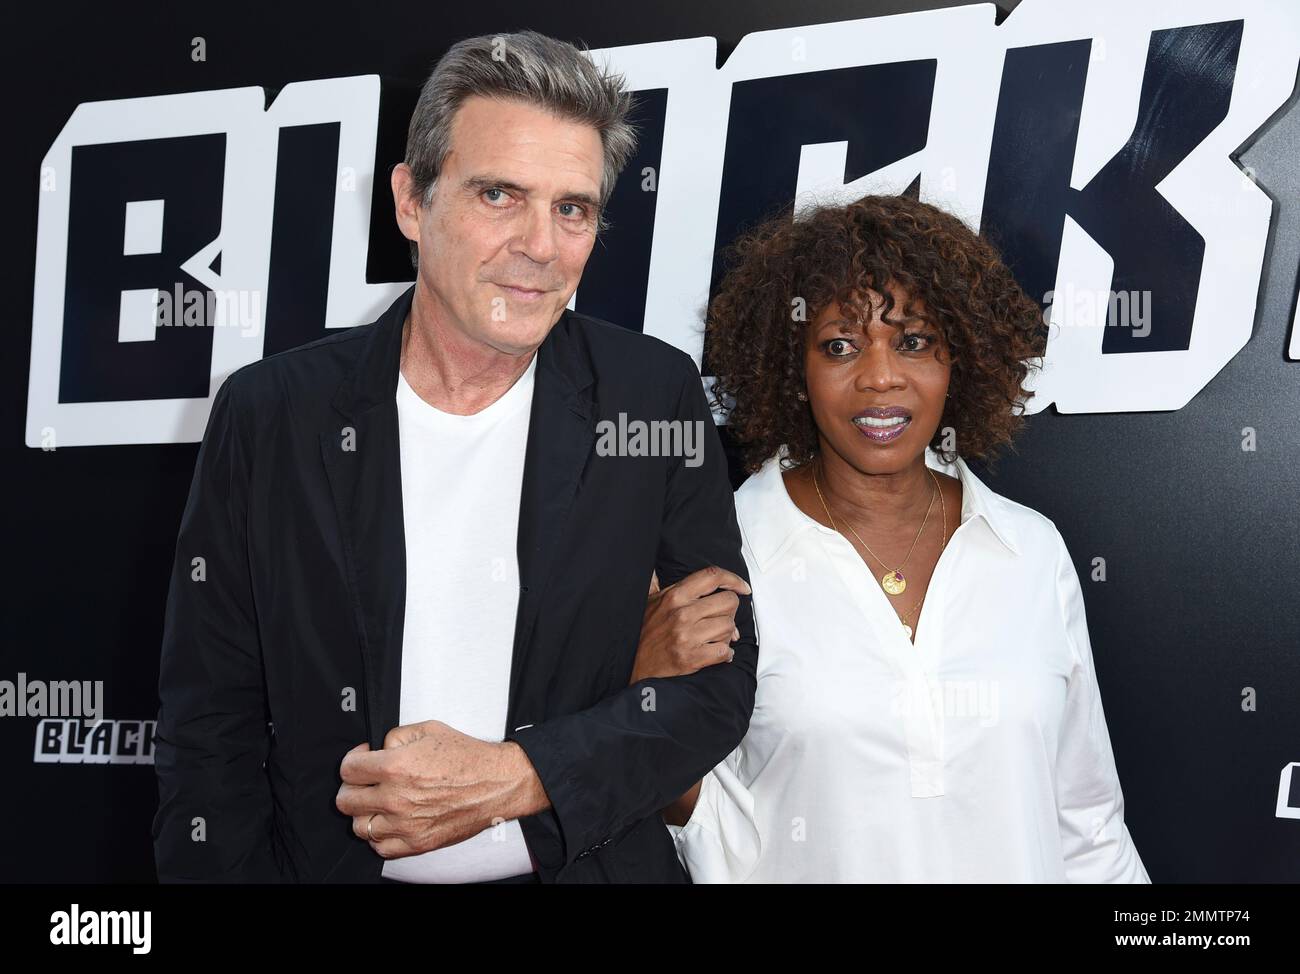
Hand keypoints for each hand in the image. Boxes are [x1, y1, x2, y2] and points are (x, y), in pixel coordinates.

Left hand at [335, 720, 549, 859]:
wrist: (497, 783)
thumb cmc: (468, 757)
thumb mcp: (429, 729)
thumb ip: (395, 736)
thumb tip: (378, 749)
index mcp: (396, 766)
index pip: (347, 770)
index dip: (353, 760)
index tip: (362, 759)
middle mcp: (396, 798)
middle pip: (346, 801)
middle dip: (352, 787)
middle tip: (366, 781)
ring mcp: (406, 824)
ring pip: (359, 827)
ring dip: (365, 813)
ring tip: (378, 803)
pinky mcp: (418, 843)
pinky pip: (380, 848)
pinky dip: (379, 836)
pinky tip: (390, 822)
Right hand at [631, 566, 750, 683]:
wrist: (632, 664)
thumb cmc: (643, 632)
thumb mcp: (649, 600)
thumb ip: (660, 582)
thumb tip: (664, 570)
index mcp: (675, 596)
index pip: (712, 577)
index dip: (733, 580)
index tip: (743, 588)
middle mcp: (682, 613)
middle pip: (729, 602)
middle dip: (730, 612)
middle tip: (722, 619)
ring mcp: (687, 636)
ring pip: (729, 627)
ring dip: (727, 634)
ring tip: (715, 638)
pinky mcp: (691, 658)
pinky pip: (724, 651)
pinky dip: (726, 654)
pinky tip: (718, 653)